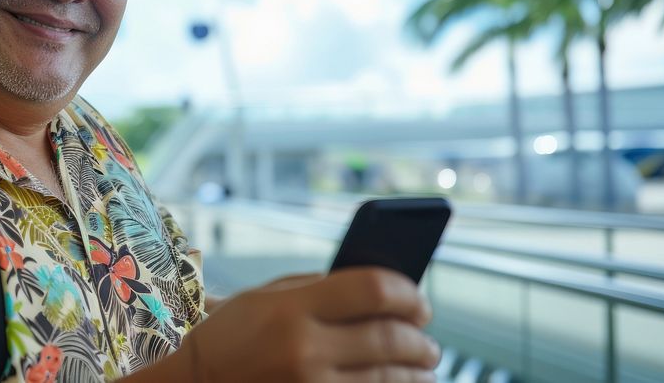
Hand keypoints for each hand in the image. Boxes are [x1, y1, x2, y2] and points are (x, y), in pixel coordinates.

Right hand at [179, 268, 438, 382]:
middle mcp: (304, 349)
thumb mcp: (266, 297)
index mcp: (293, 308)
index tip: (420, 303)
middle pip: (390, 339)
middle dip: (421, 342)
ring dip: (417, 376)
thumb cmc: (234, 336)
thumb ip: (319, 289)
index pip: (374, 289)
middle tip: (429, 344)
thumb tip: (383, 292)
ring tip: (422, 371)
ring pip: (389, 381)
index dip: (409, 294)